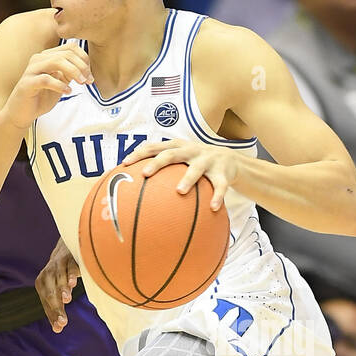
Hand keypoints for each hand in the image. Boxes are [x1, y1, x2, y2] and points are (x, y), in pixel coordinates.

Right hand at [2, 45, 92, 129]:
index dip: (84, 59)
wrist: (22, 112)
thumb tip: (85, 67)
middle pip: (66, 53)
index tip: (89, 75)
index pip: (70, 47)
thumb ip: (70, 74)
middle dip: (81, 66)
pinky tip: (67, 92)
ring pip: (56, 61)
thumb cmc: (41, 97)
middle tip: (88, 80)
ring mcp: (32, 70)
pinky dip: (60, 85)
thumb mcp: (60, 83)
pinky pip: (46, 79)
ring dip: (73, 72)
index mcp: (47, 56)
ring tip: (81, 83)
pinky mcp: (27, 83)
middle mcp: (39, 59)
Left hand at [35, 235, 80, 331]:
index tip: (59, 328)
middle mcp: (46, 275)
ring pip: (59, 280)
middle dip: (57, 308)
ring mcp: (57, 265)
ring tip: (66, 301)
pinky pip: (69, 268)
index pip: (46, 304)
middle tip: (63, 322)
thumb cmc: (61, 275)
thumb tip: (58, 330)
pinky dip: (70, 275)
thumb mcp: (58, 291)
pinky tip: (72, 283)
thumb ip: (57, 307)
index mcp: (41, 285)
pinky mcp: (68, 258)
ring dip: (63, 290)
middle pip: (51, 294)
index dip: (52, 316)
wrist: (65, 247)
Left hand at [121, 138, 235, 210]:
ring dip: (188, 179)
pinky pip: (220, 186)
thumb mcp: (181, 159)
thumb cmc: (197, 162)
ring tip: (180, 191)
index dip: (139, 153)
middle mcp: (192, 151)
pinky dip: (217, 196)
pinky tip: (213, 208)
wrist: (231, 159)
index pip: (155, 147)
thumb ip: (162, 168)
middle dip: (157, 162)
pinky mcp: (223, 173)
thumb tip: (134, 189)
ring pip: (196, 169)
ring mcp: (208, 160)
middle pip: (171, 154)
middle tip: (145, 174)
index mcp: (178, 147)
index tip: (125, 164)